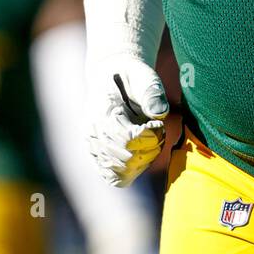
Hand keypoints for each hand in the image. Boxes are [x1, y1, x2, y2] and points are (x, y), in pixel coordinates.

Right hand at [85, 55, 168, 187]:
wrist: (112, 76)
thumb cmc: (132, 76)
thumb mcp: (144, 76)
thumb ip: (152, 92)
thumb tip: (160, 113)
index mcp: (103, 110)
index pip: (127, 139)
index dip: (150, 135)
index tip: (158, 123)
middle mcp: (93, 131)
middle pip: (126, 159)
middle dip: (150, 149)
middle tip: (157, 132)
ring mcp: (92, 145)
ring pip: (120, 173)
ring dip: (143, 161)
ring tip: (149, 142)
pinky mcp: (96, 156)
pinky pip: (112, 177)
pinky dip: (131, 171)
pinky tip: (140, 154)